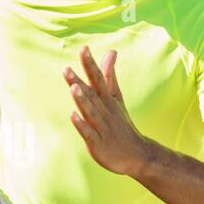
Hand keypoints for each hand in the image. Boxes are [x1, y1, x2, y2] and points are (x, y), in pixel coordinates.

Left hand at [64, 46, 152, 177]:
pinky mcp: (98, 144)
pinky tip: (72, 116)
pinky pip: (89, 133)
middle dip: (79, 81)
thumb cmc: (122, 124)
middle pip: (91, 94)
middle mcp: (105, 112)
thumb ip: (109, 75)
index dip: (90, 65)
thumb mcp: (117, 98)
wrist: (137, 155)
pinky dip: (82, 125)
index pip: (98, 79)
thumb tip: (111, 51)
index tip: (83, 49)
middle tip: (66, 69)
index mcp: (108, 100)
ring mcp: (102, 128)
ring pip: (91, 112)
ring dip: (82, 100)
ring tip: (73, 88)